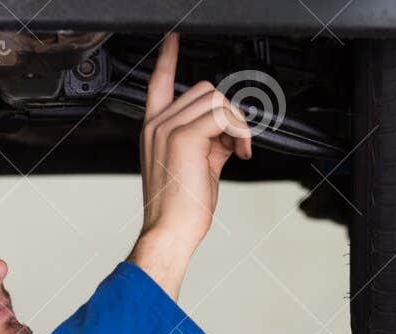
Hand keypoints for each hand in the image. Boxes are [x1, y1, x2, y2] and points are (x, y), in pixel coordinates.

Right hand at [130, 32, 252, 297]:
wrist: (170, 231)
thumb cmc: (180, 209)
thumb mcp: (197, 168)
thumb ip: (210, 144)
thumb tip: (230, 134)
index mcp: (155, 129)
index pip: (159, 82)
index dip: (168, 59)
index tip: (175, 41)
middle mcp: (158, 124)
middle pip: (203, 89)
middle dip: (229, 114)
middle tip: (235, 145)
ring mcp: (169, 128)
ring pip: (215, 99)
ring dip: (237, 123)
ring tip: (237, 152)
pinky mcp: (185, 137)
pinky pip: (223, 116)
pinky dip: (239, 133)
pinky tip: (239, 154)